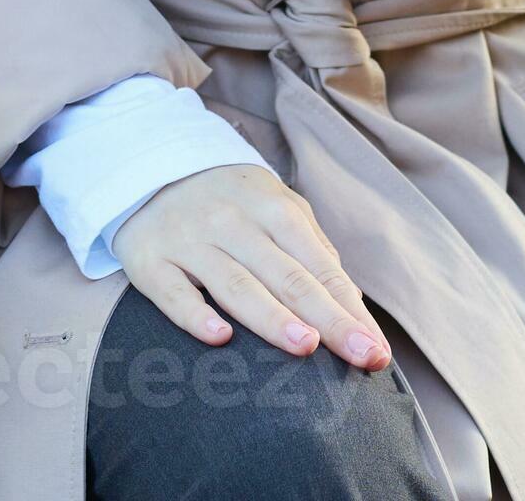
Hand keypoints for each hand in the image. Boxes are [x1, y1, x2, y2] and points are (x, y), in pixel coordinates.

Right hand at [106, 163, 391, 370]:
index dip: (349, 308)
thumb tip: (349, 300)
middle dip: (327, 318)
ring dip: (272, 318)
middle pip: (287, 277)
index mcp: (272, 208)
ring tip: (306, 347)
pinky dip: (196, 315)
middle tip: (360, 354)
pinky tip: (220, 338)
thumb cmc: (230, 201)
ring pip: (236, 285)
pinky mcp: (150, 262)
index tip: (376, 349)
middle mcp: (233, 222)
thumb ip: (311, 247)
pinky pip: (173, 293)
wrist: (148, 170)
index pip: (319, 265)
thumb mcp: (274, 206)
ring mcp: (190, 242)